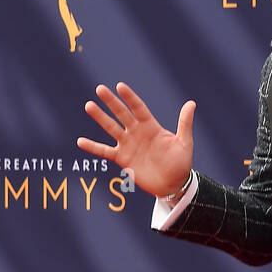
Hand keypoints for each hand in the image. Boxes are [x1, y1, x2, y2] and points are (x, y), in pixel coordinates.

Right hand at [77, 82, 194, 198]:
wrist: (173, 185)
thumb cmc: (181, 164)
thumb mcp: (185, 143)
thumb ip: (185, 124)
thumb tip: (191, 103)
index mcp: (151, 127)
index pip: (138, 108)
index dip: (130, 98)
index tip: (120, 86)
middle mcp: (137, 133)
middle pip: (122, 114)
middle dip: (111, 102)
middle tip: (100, 89)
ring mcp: (128, 145)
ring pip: (111, 128)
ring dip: (100, 118)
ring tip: (89, 106)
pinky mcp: (122, 159)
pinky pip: (105, 151)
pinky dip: (93, 147)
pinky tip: (80, 141)